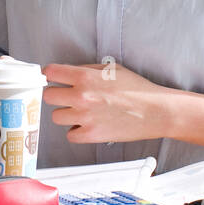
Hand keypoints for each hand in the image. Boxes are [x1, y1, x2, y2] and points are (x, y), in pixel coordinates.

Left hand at [42, 62, 169, 144]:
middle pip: (48, 96)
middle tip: (67, 97)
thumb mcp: (112, 69)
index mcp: (85, 77)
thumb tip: (69, 72)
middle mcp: (81, 96)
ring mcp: (85, 117)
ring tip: (80, 112)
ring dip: (66, 114)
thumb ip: (87, 69)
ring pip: (56, 117)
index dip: (50, 75)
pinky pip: (70, 135)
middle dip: (56, 95)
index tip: (52, 79)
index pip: (50, 73)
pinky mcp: (91, 135)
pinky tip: (87, 125)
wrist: (155, 111)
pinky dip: (76, 131)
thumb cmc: (137, 89)